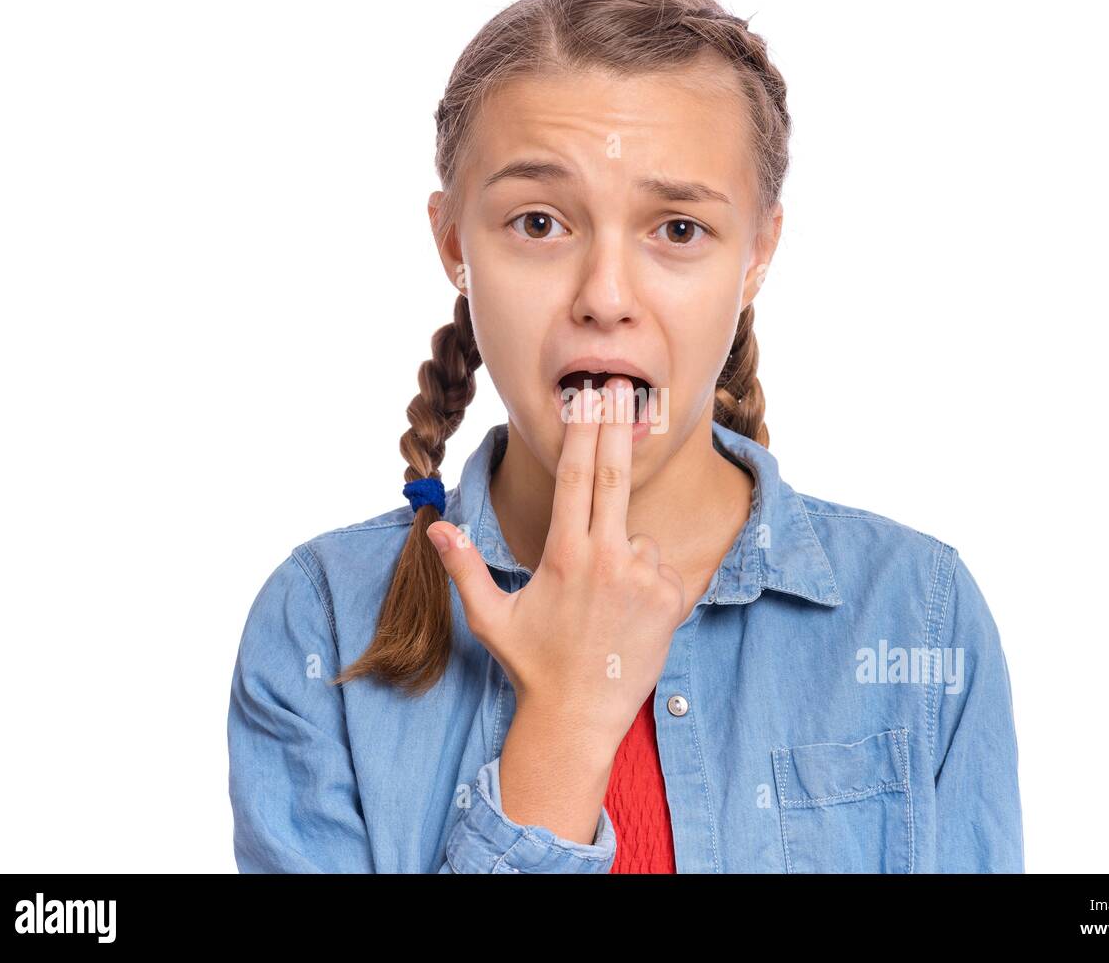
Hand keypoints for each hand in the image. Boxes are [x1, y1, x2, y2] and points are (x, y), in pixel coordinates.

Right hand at [426, 377, 685, 748]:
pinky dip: (645, 578)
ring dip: (622, 550)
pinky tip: (626, 613)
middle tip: (624, 391)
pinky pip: (658, 567)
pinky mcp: (669, 597)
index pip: (574, 477)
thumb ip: (464, 567)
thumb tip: (439, 524)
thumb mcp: (489, 617)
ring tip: (602, 600)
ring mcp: (641, 577)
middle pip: (614, 477)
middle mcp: (605, 558)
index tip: (591, 397)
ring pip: (636, 535)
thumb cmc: (532, 664)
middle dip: (617, 429)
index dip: (584, 432)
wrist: (579, 717)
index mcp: (563, 555)